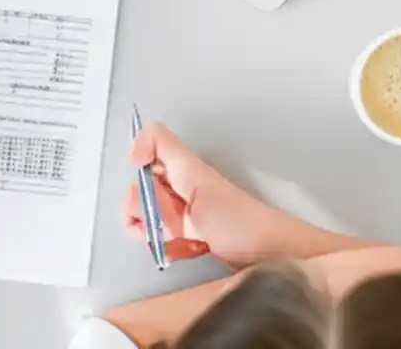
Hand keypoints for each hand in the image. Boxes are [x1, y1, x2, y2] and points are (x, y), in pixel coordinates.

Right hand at [123, 123, 289, 267]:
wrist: (267, 255)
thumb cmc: (236, 218)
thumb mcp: (196, 176)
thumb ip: (164, 146)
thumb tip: (133, 146)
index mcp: (180, 169)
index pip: (142, 162)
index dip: (137, 181)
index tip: (148, 195)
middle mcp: (178, 189)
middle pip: (137, 196)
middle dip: (143, 213)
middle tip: (167, 220)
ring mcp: (181, 216)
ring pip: (145, 222)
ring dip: (154, 234)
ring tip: (178, 240)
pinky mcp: (187, 240)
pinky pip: (160, 244)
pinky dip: (167, 250)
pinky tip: (186, 251)